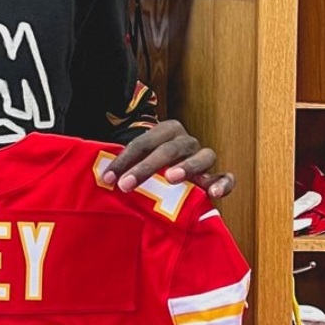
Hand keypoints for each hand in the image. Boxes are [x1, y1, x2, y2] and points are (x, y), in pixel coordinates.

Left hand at [99, 120, 234, 199]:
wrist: (171, 174)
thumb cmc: (148, 170)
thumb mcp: (133, 163)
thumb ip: (122, 166)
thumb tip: (98, 176)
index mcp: (165, 131)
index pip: (143, 142)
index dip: (124, 160)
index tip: (108, 179)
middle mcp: (186, 141)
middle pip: (170, 149)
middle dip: (146, 167)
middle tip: (127, 185)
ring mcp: (203, 158)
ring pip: (203, 155)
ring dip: (187, 166)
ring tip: (171, 178)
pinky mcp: (216, 176)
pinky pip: (226, 177)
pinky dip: (222, 183)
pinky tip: (212, 193)